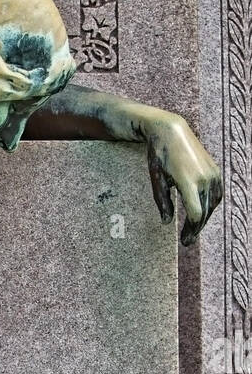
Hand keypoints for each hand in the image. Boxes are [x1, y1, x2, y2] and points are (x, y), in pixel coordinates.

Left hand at [143, 110, 222, 244]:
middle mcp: (204, 178)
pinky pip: (217, 194)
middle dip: (196, 229)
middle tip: (187, 241)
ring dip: (204, 218)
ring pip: (212, 204)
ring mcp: (212, 173)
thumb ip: (162, 202)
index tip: (184, 241)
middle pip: (204, 212)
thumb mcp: (157, 180)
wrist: (171, 131)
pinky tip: (202, 213)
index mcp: (188, 182)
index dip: (190, 230)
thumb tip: (166, 222)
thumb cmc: (159, 156)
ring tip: (192, 229)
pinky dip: (211, 206)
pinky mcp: (215, 170)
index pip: (196, 214)